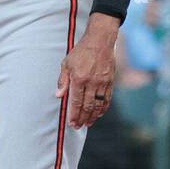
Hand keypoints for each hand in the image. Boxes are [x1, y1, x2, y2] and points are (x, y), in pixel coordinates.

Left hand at [58, 12, 118, 128]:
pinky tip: (99, 114)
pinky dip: (103, 108)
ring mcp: (103, 83)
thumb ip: (63, 80)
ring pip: (98, 104)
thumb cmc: (81, 52)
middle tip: (78, 127)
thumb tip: (58, 95)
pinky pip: (107, 99)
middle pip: (87, 106)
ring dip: (93, 116)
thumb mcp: (66, 63)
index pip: (76, 101)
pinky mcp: (110, 82)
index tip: (72, 123)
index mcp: (79, 78)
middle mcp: (92, 82)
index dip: (74, 114)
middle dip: (82, 118)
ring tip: (88, 123)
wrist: (100, 41)